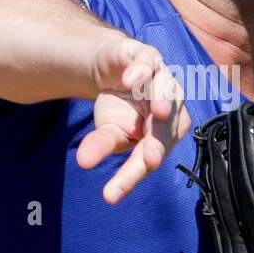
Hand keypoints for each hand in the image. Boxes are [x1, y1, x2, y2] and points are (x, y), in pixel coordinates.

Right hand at [77, 34, 191, 203]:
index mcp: (164, 133)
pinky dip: (142, 70)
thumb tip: (83, 162)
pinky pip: (150, 63)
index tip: (109, 195)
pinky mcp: (147, 56)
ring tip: (157, 114)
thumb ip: (102, 144)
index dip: (130, 176)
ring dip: (163, 100)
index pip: (149, 158)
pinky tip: (130, 80)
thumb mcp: (108, 129)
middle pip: (165, 129)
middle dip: (158, 144)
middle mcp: (170, 107)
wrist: (114, 70)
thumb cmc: (119, 108)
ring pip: (166, 91)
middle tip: (150, 161)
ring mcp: (161, 80)